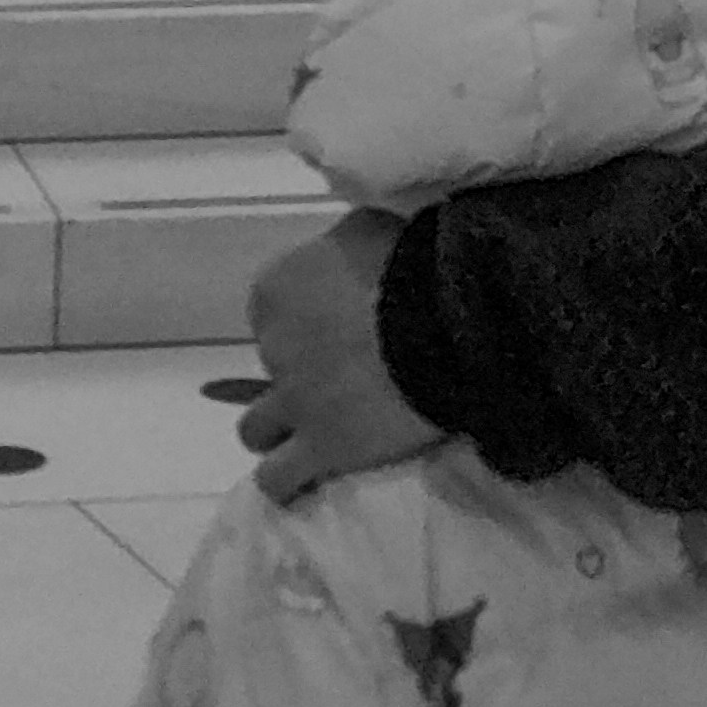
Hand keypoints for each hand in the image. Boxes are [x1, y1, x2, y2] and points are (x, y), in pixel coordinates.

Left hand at [233, 211, 442, 501]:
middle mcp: (272, 345)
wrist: (450, 318)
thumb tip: (347, 247)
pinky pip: (278, 479)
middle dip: (298, 376)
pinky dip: (288, 481)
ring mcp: (294, 400)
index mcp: (276, 288)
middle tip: (344, 378)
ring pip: (255, 430)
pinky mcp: (321, 447)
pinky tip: (308, 480)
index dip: (301, 328)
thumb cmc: (416, 261)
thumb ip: (343, 243)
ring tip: (319, 434)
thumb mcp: (370, 225)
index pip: (268, 316)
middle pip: (268, 370)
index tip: (336, 332)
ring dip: (281, 432)